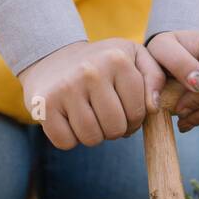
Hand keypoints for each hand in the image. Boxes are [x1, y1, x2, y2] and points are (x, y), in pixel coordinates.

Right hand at [19, 40, 162, 148]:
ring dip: (92, 135)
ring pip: (91, 138)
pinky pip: (65, 142)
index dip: (134, 119)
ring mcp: (65, 88)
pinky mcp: (44, 104)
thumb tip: (153, 107)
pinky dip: (69, 139)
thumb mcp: (133, 57)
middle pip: (115, 128)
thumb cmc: (101, 63)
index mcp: (117, 59)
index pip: (139, 112)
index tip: (124, 110)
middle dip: (114, 129)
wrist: (52, 57)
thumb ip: (153, 76)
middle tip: (104, 115)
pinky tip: (68, 120)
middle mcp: (91, 71)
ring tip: (88, 117)